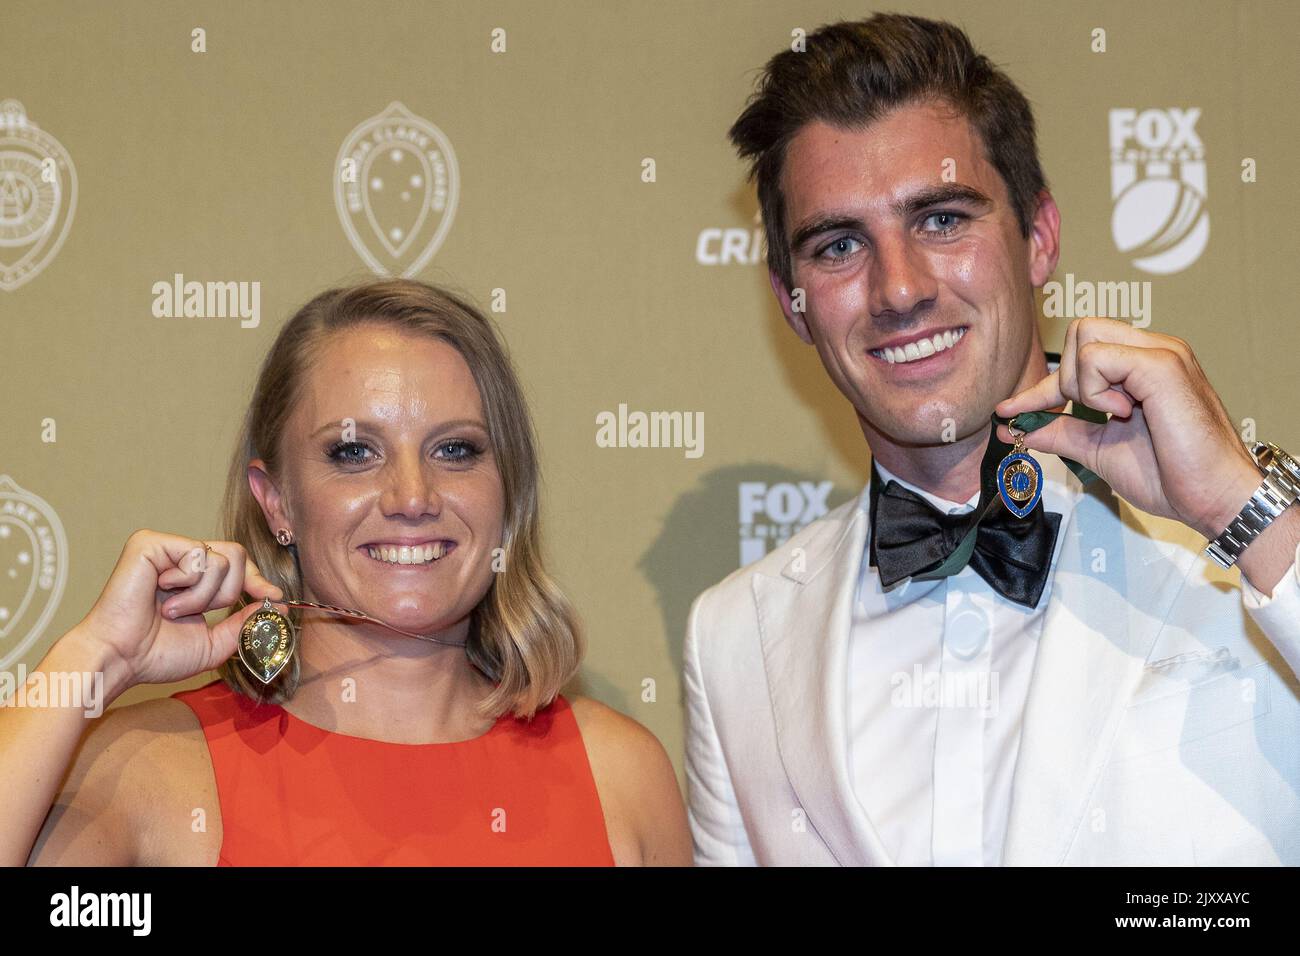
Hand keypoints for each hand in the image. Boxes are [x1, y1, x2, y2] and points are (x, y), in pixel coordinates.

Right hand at [73, 529, 286, 690]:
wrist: (120, 660)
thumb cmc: (156, 655)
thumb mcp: (214, 642)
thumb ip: (243, 622)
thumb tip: (278, 603)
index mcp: (193, 577)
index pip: (237, 564)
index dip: (257, 579)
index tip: (273, 596)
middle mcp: (180, 557)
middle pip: (237, 555)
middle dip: (229, 592)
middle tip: (199, 612)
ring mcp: (166, 547)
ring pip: (222, 559)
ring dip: (204, 595)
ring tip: (172, 609)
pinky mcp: (150, 543)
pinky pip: (198, 555)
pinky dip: (189, 585)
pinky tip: (161, 594)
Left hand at [995, 318, 1260, 539]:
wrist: (1213, 498)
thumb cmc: (1170, 477)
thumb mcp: (1098, 450)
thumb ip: (1060, 433)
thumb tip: (1015, 429)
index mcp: (1143, 365)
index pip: (1080, 353)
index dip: (1042, 386)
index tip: (1010, 411)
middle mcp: (1155, 349)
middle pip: (1079, 330)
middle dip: (1065, 378)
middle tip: (1090, 414)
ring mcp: (1162, 352)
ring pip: (1085, 335)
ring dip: (1083, 384)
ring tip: (1115, 415)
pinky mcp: (1163, 365)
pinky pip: (1098, 357)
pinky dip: (1096, 390)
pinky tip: (1124, 413)